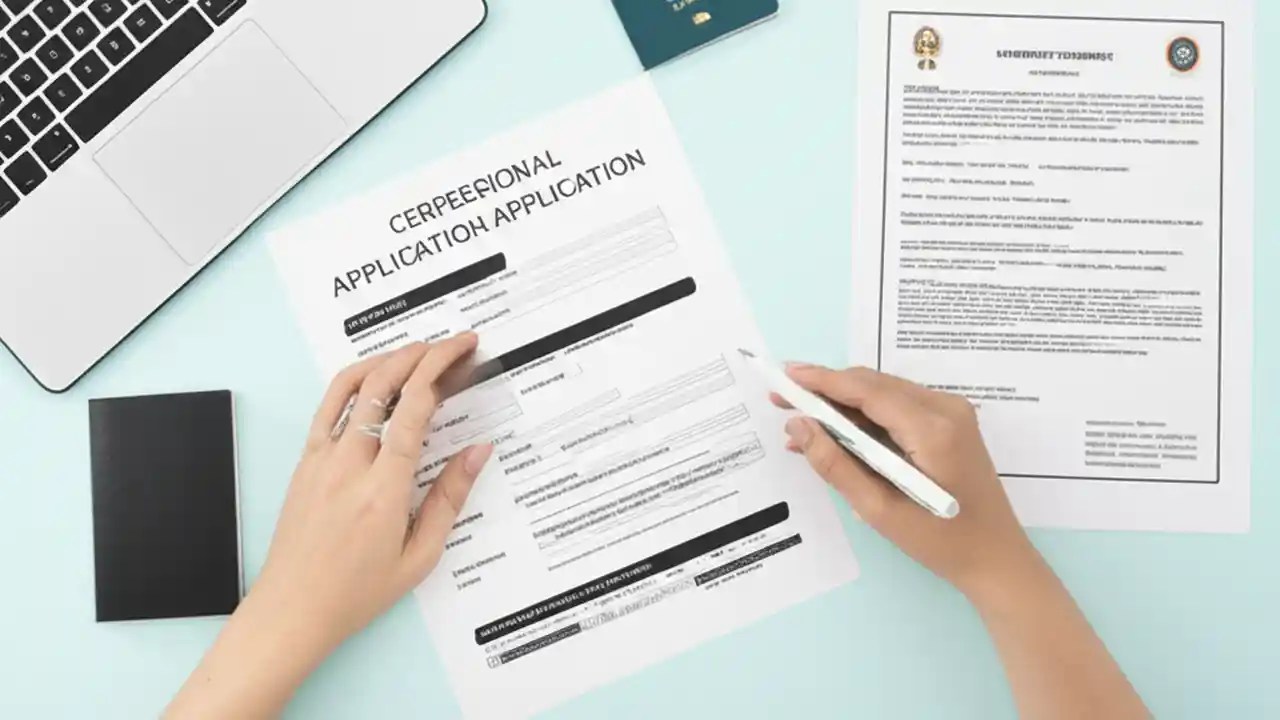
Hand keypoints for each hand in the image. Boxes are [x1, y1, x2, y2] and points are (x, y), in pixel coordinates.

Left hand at [253, 334, 492, 646]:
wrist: (293, 609)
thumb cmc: (355, 592)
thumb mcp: (420, 555)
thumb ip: (450, 497)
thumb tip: (478, 452)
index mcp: (383, 491)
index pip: (414, 408)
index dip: (441, 369)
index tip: (463, 351)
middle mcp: (348, 466)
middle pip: (385, 385)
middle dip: (422, 353)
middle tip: (452, 344)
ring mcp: (321, 460)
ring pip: (352, 387)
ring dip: (387, 359)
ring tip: (418, 349)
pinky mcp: (306, 461)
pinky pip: (328, 406)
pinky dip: (353, 380)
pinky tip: (374, 374)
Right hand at [775, 364, 1042, 603]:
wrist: (997, 559)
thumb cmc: (941, 542)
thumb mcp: (879, 510)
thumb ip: (835, 465)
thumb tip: (798, 427)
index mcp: (933, 429)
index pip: (867, 390)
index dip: (822, 381)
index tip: (784, 375)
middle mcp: (946, 409)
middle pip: (874, 385)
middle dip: (826, 390)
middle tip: (782, 399)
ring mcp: (952, 413)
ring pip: (884, 393)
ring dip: (843, 404)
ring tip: (801, 422)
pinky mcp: (950, 424)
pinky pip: (898, 408)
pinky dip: (865, 417)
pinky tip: (836, 433)